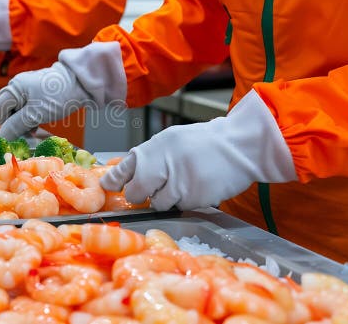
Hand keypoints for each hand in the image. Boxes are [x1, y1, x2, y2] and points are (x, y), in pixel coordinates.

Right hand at [0, 62, 92, 138]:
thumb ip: (14, 126)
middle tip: (6, 138)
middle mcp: (17, 88)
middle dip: (4, 124)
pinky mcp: (38, 95)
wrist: (82, 83)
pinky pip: (25, 110)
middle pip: (3, 109)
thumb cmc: (57, 95)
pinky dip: (27, 120)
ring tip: (28, 133)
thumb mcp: (34, 114)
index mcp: (13, 89)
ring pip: (15, 112)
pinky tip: (34, 128)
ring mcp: (28, 90)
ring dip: (18, 124)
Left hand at [100, 90, 296, 210]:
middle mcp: (162, 163)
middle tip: (153, 189)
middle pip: (137, 193)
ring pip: (159, 203)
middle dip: (141, 195)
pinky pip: (180, 207)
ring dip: (168, 198)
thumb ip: (152, 156)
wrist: (240, 146)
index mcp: (155, 147)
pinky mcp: (194, 196)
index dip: (114, 180)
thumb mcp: (173, 140)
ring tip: (184, 182)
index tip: (107, 187)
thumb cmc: (205, 144)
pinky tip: (196, 187)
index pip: (126, 167)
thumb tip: (129, 175)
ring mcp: (178, 181)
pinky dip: (185, 201)